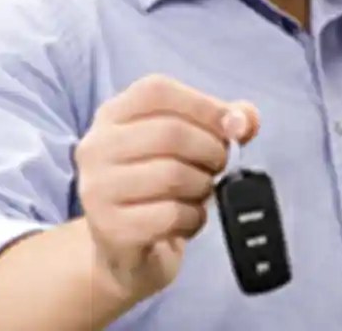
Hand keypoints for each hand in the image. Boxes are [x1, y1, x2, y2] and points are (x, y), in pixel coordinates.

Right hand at [74, 74, 258, 303]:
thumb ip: (221, 122)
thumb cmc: (160, 186)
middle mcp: (96, 147)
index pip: (157, 90)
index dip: (203, 104)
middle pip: (170, 133)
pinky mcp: (110, 228)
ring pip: (172, 175)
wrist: (124, 250)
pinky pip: (169, 215)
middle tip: (219, 166)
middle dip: (211, 150)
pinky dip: (193, 218)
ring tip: (201, 192)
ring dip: (204, 186)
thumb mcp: (187, 145)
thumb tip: (245, 119)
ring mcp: (98, 188)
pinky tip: (188, 219)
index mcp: (113, 115)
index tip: (231, 126)